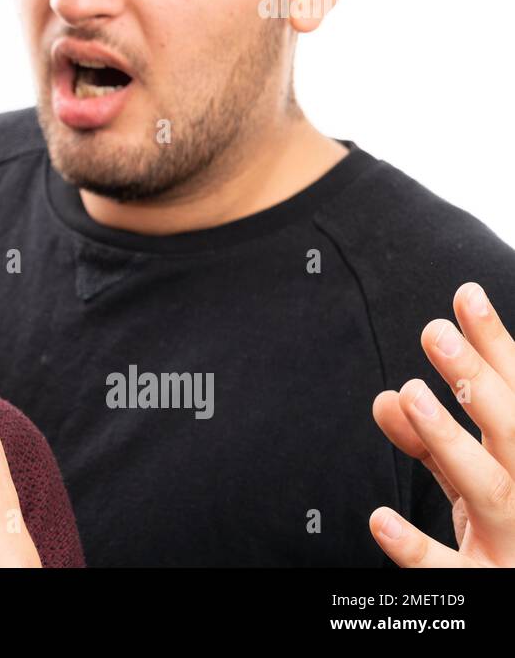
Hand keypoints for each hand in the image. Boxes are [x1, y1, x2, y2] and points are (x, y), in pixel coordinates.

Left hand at [369, 281, 514, 565]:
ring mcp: (513, 545)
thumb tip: (386, 398)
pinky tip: (380, 519)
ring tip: (410, 394)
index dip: (495, 347)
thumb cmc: (500, 535)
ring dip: (449, 440)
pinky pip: (451, 572)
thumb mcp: (467, 481)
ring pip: (488, 489)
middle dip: (478, 381)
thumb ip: (430, 440)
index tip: (465, 296)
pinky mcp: (486, 585)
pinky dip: (416, 548)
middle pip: (513, 433)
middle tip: (433, 331)